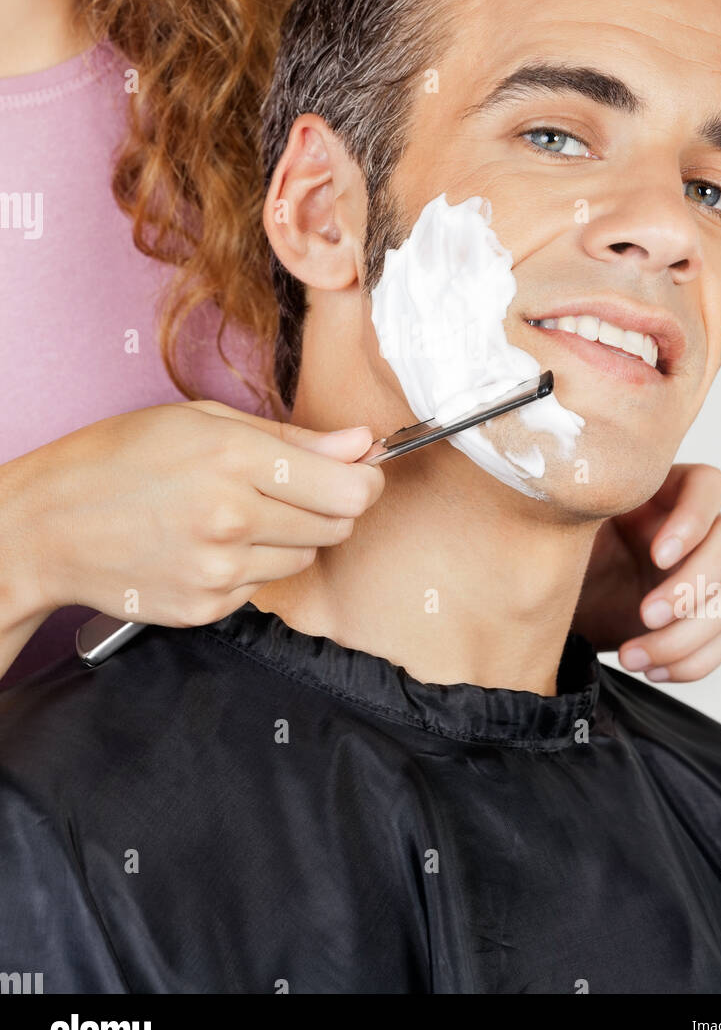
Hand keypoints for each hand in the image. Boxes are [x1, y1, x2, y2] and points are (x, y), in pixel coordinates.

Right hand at [1, 401, 383, 639]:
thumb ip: (289, 437)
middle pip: (337, 525)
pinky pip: (263, 587)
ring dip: (290, 538)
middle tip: (292, 489)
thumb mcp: (200, 421)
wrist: (46, 526)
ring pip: (305, 558)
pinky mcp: (206, 607)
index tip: (360, 472)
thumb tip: (359, 443)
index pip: (348, 486)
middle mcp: (231, 517)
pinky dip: (251, 567)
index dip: (366, 479)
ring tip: (236, 514)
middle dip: (329, 505)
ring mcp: (218, 569)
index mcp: (233, 458)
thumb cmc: (116, 460)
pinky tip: (209, 544)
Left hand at [572, 464, 720, 681]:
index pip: (709, 485)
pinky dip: (691, 662)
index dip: (695, 519)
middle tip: (647, 613)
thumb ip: (584, 508)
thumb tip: (585, 503)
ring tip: (630, 655)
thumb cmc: (551, 554)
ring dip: (687, 635)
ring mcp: (703, 576)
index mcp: (660, 493)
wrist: (543, 606)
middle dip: (693, 582)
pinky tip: (647, 667)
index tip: (657, 555)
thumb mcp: (560, 525)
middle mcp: (691, 531)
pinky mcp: (703, 620)